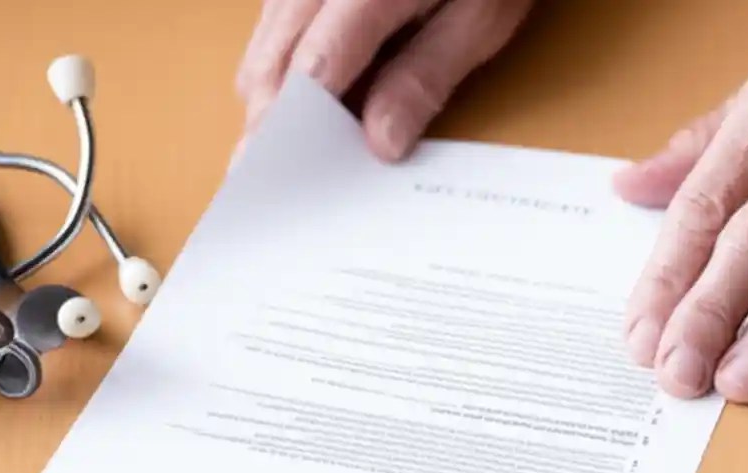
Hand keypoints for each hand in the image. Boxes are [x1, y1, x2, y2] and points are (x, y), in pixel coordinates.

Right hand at [233, 0, 534, 162]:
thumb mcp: (483, 15)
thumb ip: (427, 75)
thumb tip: (380, 141)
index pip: (313, 70)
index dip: (294, 133)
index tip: (285, 181)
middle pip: (272, 62)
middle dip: (273, 126)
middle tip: (282, 182)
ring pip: (265, 43)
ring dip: (277, 95)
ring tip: (302, 144)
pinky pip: (274, 21)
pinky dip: (284, 62)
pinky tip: (315, 92)